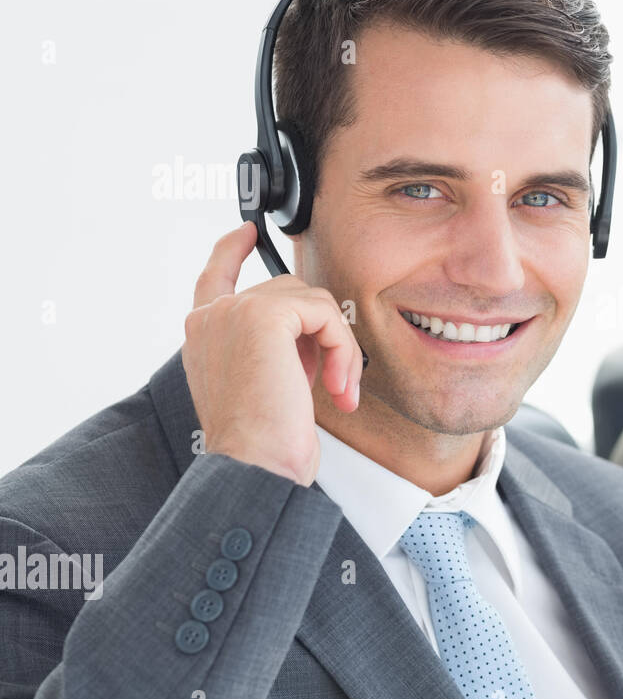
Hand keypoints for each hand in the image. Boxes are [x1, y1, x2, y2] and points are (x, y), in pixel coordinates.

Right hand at [182, 221, 363, 486]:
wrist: (255, 465)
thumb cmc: (262, 443)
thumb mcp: (264, 384)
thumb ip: (274, 347)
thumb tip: (311, 328)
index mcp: (203, 334)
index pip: (214, 278)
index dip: (231, 250)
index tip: (247, 233)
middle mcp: (210, 318)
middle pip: (288, 293)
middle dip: (322, 335)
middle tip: (334, 384)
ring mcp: (233, 311)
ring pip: (312, 302)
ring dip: (338, 347)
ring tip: (338, 390)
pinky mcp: (263, 315)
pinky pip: (325, 313)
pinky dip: (342, 348)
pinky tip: (337, 385)